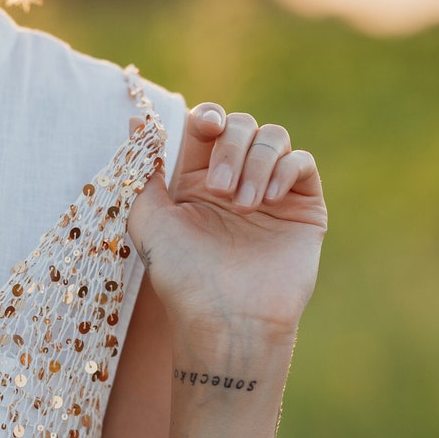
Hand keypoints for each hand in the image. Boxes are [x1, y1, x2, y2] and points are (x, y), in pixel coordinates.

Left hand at [126, 103, 327, 339]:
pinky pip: (302, 162)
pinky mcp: (303, 206)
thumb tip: (135, 119)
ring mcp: (272, 192)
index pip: (207, 126)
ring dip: (256, 161)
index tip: (203, 127)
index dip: (207, 117)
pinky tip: (267, 202)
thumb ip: (140, 172)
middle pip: (241, 125)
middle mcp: (236, 181)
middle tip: (219, 189)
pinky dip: (285, 170)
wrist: (226, 319)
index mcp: (197, 181)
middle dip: (229, 147)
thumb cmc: (183, 277)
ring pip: (274, 137)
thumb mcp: (149, 221)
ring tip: (243, 205)